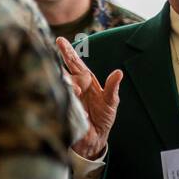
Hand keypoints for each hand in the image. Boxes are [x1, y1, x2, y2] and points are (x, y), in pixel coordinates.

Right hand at [56, 37, 122, 159]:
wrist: (96, 139)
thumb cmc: (103, 118)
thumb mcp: (111, 102)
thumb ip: (112, 88)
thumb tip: (119, 72)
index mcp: (85, 80)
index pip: (75, 63)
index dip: (67, 52)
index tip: (60, 40)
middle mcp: (74, 86)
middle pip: (65, 73)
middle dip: (67, 74)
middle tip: (76, 84)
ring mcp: (66, 97)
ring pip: (61, 86)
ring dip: (69, 89)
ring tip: (77, 94)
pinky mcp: (63, 109)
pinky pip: (61, 103)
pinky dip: (71, 107)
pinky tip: (80, 112)